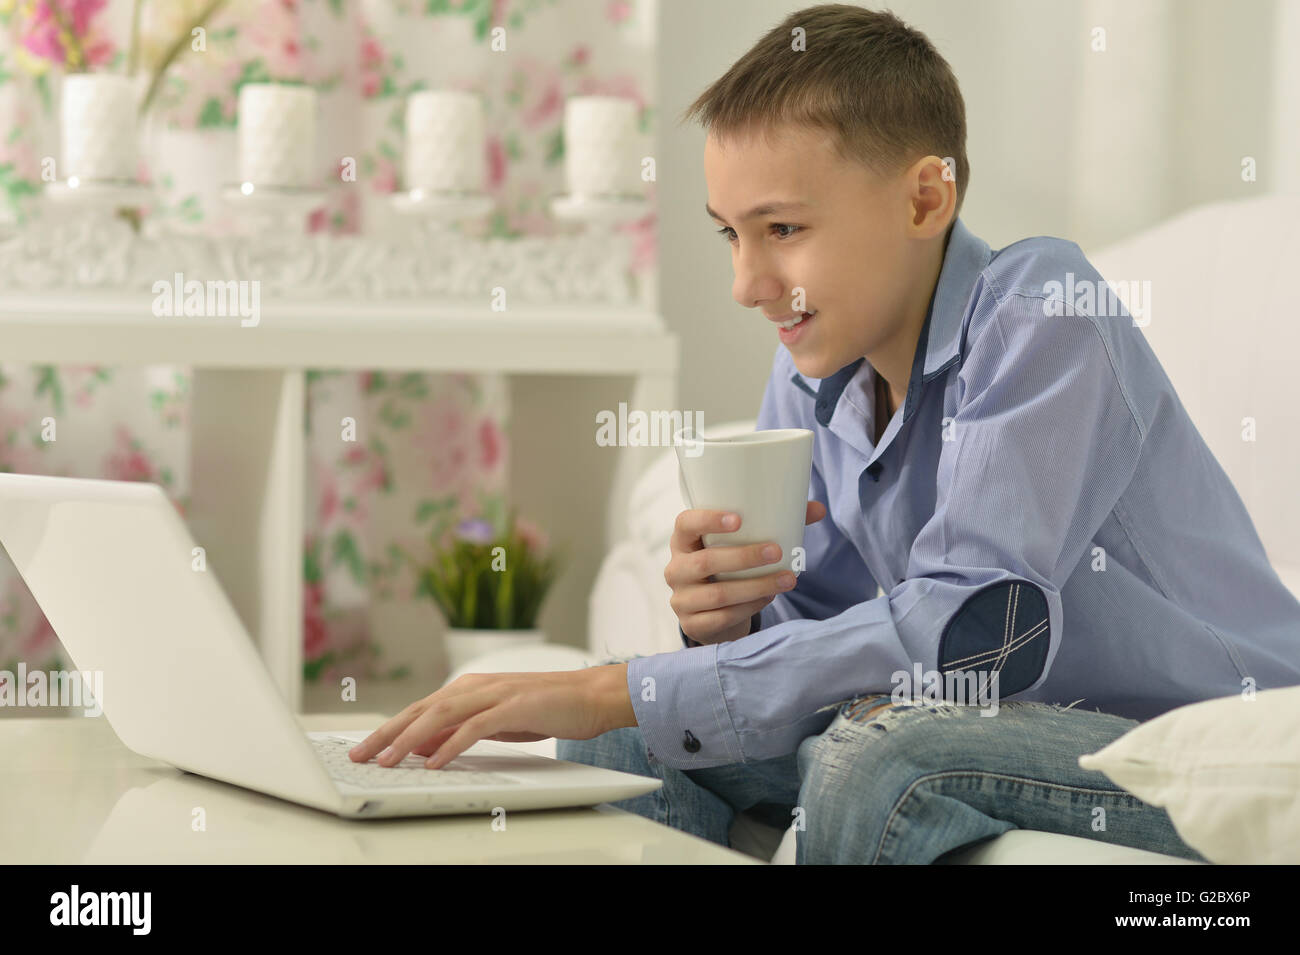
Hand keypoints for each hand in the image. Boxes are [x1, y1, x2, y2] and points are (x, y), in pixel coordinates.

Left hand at [347, 665, 636, 768]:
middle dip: (387, 733)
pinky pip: (476, 727)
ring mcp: (495, 693)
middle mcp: (477, 685)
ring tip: (389, 760)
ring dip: (411, 739)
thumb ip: (460, 729)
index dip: (389, 728)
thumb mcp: (495, 720)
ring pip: (441, 715)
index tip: (365, 747)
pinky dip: (452, 744)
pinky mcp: (515, 706)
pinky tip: (436, 761)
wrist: (591, 695)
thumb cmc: (547, 708)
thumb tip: (424, 745)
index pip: (419, 709)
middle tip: (361, 754)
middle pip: (421, 709)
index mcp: (470, 688)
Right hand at [665, 501, 826, 645]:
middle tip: (776, 552)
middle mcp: (676, 569)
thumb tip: (818, 509)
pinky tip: (768, 598)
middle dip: (744, 557)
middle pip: (705, 561)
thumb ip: (776, 523)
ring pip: (718, 594)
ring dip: (756, 586)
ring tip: (786, 580)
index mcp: (684, 541)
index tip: (739, 519)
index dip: (708, 520)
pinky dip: (749, 608)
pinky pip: (722, 617)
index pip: (685, 524)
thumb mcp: (742, 545)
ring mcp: (681, 599)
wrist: (713, 613)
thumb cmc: (729, 568)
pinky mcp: (692, 624)